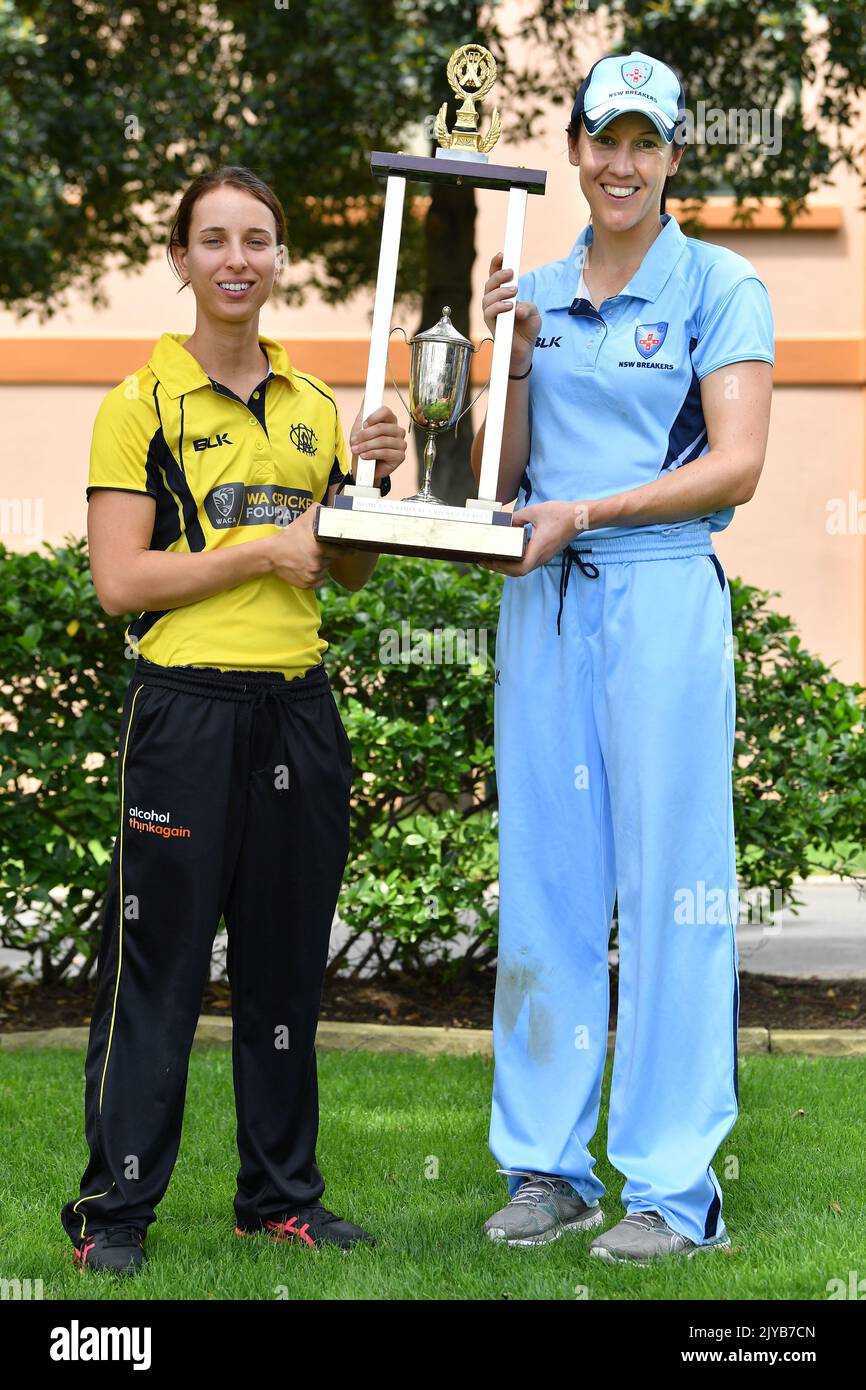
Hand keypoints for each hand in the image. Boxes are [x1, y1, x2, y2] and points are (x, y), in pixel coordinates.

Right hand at [265, 499, 342, 588]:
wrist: (271, 554)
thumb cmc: (288, 536)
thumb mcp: (303, 519)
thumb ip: (319, 511)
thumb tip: (333, 510)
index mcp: (318, 548)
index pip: (341, 550)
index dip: (346, 549)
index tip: (350, 548)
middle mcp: (317, 564)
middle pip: (333, 560)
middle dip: (330, 555)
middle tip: (321, 549)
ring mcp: (312, 576)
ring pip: (326, 570)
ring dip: (323, 565)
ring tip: (311, 557)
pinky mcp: (307, 584)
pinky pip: (320, 580)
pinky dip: (317, 575)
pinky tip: (308, 567)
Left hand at [349, 404, 406, 487]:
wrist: (364, 466)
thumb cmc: (363, 445)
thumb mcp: (360, 427)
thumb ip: (364, 412)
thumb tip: (366, 396)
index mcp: (390, 420)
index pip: (386, 411)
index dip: (374, 416)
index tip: (363, 424)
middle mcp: (398, 430)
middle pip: (382, 427)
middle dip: (365, 435)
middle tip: (353, 441)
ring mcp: (401, 443)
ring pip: (383, 440)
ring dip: (366, 446)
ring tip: (356, 450)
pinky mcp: (400, 456)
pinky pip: (386, 452)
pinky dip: (372, 454)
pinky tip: (364, 456)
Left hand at [477, 501, 589, 577]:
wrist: (580, 517)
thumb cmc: (560, 514)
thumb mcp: (534, 511)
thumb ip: (518, 517)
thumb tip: (507, 522)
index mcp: (538, 549)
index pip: (519, 569)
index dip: (501, 568)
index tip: (488, 561)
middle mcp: (542, 557)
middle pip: (518, 571)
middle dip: (500, 568)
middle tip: (485, 561)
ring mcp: (545, 556)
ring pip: (523, 568)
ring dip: (508, 566)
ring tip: (494, 558)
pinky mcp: (546, 553)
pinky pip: (529, 562)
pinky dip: (516, 561)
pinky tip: (509, 552)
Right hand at [482, 251, 540, 372]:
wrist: (525, 350)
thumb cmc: (527, 328)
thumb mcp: (534, 314)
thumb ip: (528, 307)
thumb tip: (518, 309)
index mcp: (503, 294)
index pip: (496, 276)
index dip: (496, 264)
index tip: (502, 255)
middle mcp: (493, 302)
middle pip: (489, 284)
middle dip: (498, 276)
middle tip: (511, 273)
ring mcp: (490, 313)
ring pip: (487, 298)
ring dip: (500, 292)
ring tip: (514, 292)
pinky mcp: (491, 325)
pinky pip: (489, 313)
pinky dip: (498, 307)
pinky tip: (509, 306)